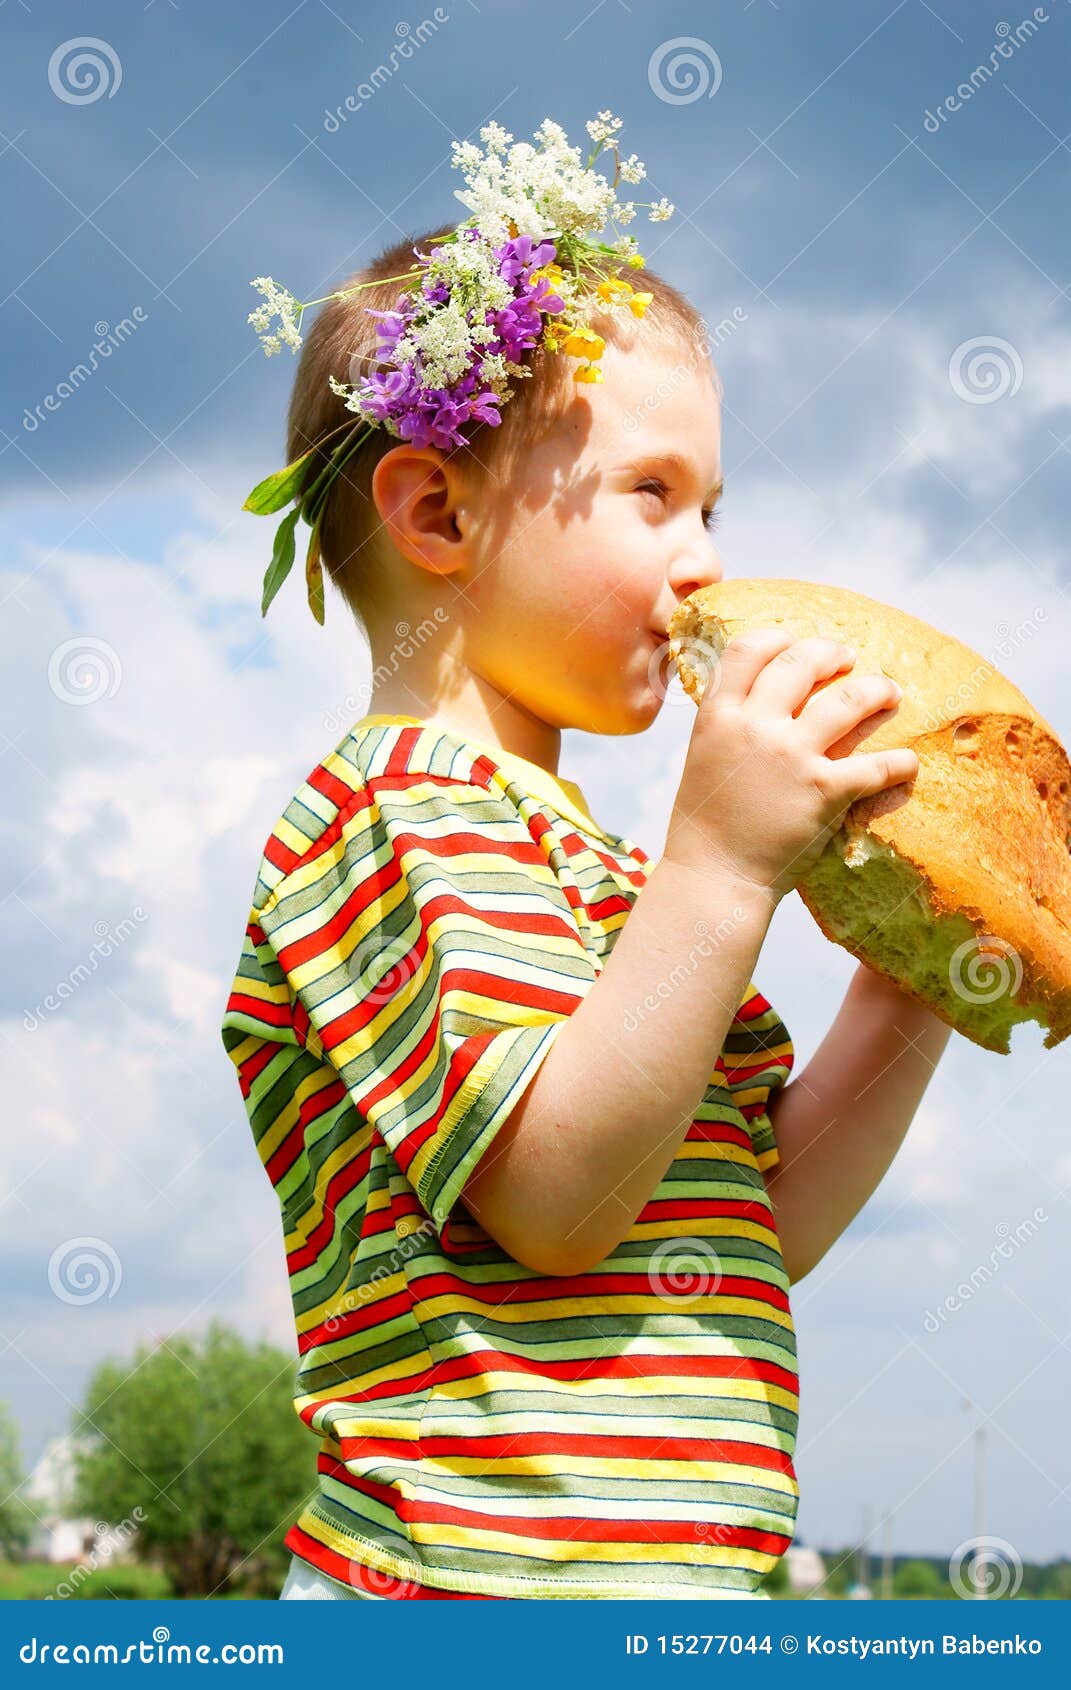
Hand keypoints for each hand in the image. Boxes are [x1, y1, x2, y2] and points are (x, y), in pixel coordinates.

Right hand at [665, 629, 918, 898]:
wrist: (714, 878)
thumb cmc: (704, 826)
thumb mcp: (702, 758)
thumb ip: (729, 725)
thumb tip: (756, 704)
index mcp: (718, 716)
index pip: (749, 650)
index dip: (778, 639)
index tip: (796, 644)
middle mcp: (754, 727)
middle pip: (802, 662)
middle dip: (833, 654)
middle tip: (848, 660)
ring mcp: (791, 756)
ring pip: (850, 700)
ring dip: (877, 690)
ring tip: (889, 692)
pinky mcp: (824, 790)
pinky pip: (876, 766)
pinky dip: (898, 763)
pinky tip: (906, 763)